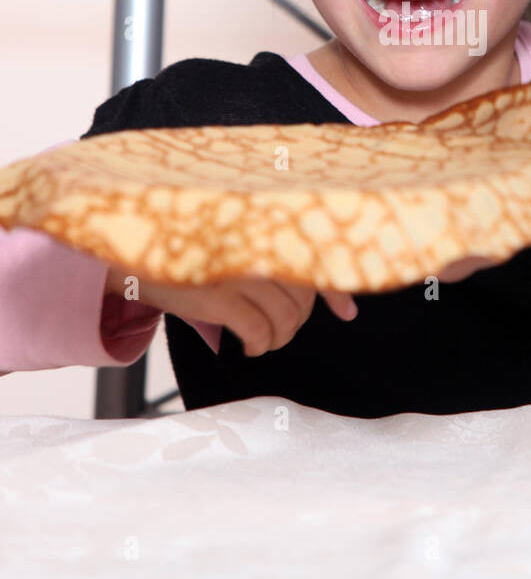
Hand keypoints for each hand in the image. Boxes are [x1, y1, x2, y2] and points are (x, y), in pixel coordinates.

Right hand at [104, 265, 357, 356]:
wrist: (134, 258)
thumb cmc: (194, 256)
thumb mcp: (238, 251)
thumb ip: (280, 267)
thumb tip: (344, 306)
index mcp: (266, 230)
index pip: (315, 260)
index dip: (337, 292)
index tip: (349, 314)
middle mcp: (258, 245)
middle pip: (303, 298)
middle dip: (294, 324)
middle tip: (275, 331)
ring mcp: (239, 269)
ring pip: (284, 319)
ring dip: (276, 339)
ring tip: (262, 341)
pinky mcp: (218, 296)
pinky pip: (257, 331)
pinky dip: (258, 346)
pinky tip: (249, 349)